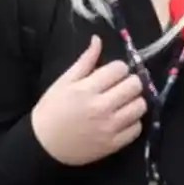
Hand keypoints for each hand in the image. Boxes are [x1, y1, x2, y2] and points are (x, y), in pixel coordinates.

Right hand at [32, 36, 147, 165]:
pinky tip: (121, 120)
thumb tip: (98, 39)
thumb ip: (84, 61)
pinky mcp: (113, 144)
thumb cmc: (52, 110)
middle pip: (135, 85)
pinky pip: (137, 128)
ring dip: (134, 101)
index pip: (120, 68)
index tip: (111, 74)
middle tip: (120, 87)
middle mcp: (101, 107)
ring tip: (123, 103)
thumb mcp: (64, 82)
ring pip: (140, 106)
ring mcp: (109, 127)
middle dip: (129, 82)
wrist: (43, 145)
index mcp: (87, 89)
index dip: (118, 68)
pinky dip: (132, 122)